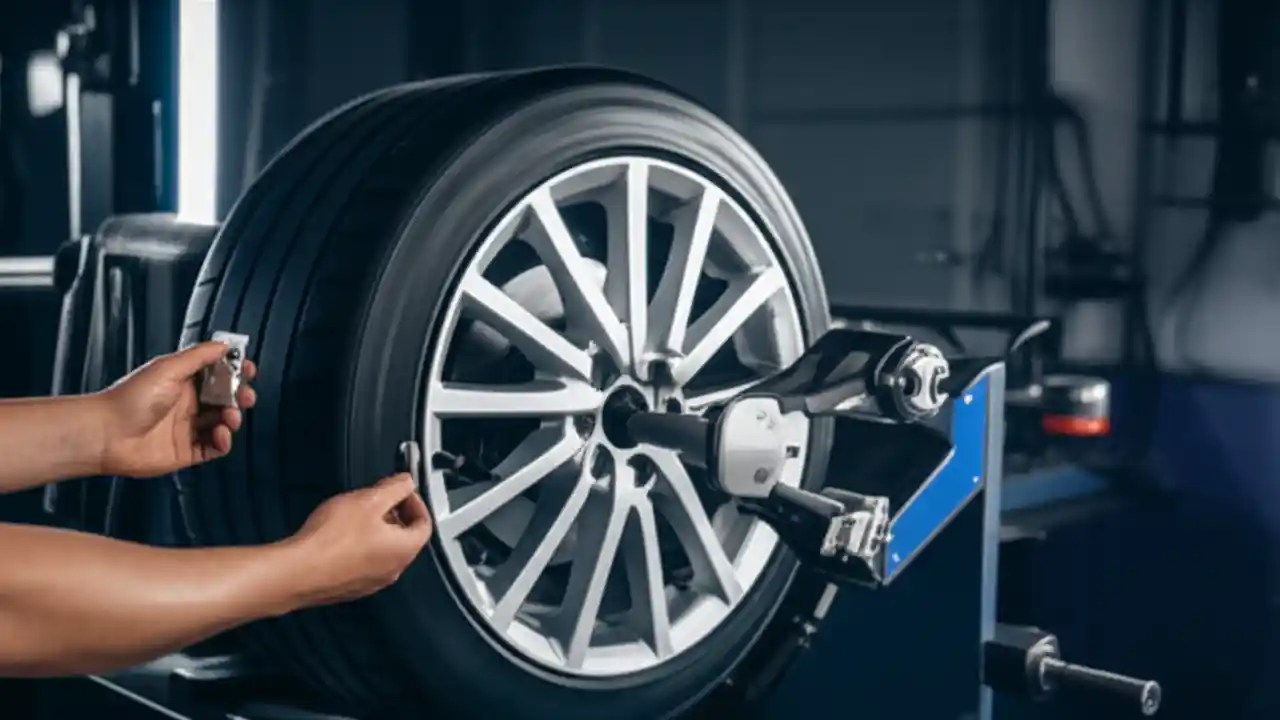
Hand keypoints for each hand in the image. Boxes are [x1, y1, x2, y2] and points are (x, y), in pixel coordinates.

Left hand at [97, 342, 257, 477]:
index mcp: (183, 382)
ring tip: (230, 417)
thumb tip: (225, 344)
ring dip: (233, 418)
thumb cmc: (133, 397)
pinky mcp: (187, 452)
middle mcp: (188, 405)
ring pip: (223, 423)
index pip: (217, 375)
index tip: (247, 369)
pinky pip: (214, 448)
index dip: (234, 372)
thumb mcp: (168, 368)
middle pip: (225, 399)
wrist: (107, 434)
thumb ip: (199, 356)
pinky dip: (224, 442)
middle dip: (240, 396)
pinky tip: (221, 434)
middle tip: (246, 396)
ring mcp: (188, 429)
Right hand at [284, 474, 432, 606]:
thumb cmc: (333, 538)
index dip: (416, 503)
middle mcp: (393, 570)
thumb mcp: (369, 500)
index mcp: (404, 549)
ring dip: (377, 531)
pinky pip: (365, 564)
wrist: (297, 573)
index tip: (401, 491)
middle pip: (405, 538)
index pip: (425, 524)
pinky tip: (340, 537)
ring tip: (356, 516)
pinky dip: (361, 548)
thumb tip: (407, 482)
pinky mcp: (351, 588)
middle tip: (377, 500)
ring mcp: (372, 583)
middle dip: (396, 515)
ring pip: (384, 552)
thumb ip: (394, 488)